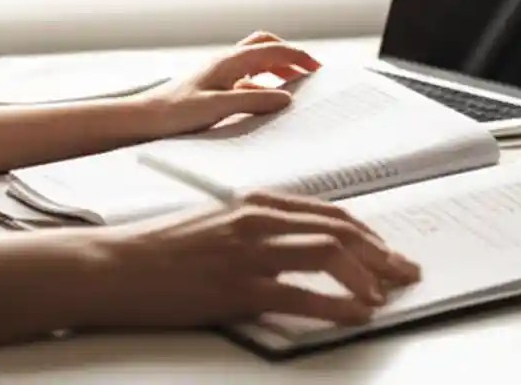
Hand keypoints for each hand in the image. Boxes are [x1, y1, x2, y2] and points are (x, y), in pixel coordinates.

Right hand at [80, 191, 421, 329]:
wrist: (117, 266)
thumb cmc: (162, 251)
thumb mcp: (217, 226)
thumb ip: (258, 229)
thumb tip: (302, 248)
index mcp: (254, 203)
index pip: (328, 212)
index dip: (366, 233)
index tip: (387, 253)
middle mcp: (256, 220)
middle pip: (338, 228)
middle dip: (380, 253)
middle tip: (403, 274)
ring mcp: (247, 252)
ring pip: (328, 252)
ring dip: (366, 276)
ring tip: (383, 296)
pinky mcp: (236, 287)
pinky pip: (301, 295)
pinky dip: (336, 307)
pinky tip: (353, 316)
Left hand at [138, 31, 322, 137]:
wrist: (142, 120)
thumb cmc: (173, 113)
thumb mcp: (217, 107)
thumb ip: (253, 101)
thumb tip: (286, 98)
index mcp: (229, 62)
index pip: (272, 50)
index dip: (298, 56)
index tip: (318, 68)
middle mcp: (225, 63)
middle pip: (265, 46)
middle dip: (289, 55)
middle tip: (310, 71)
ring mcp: (218, 75)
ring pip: (256, 63)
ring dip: (277, 69)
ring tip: (295, 86)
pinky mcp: (213, 89)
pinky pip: (245, 81)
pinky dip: (262, 86)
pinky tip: (266, 103)